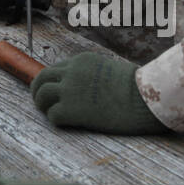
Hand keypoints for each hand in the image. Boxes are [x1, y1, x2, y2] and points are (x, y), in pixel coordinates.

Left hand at [30, 53, 166, 134]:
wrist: (145, 99)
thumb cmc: (138, 87)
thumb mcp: (110, 69)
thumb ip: (94, 74)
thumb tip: (89, 86)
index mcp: (81, 61)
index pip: (57, 69)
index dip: (54, 81)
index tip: (55, 90)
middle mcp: (71, 72)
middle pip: (42, 78)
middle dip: (38, 90)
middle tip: (42, 101)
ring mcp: (69, 90)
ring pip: (42, 94)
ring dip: (42, 104)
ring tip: (49, 112)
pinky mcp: (71, 109)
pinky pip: (53, 115)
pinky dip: (56, 120)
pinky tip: (65, 123)